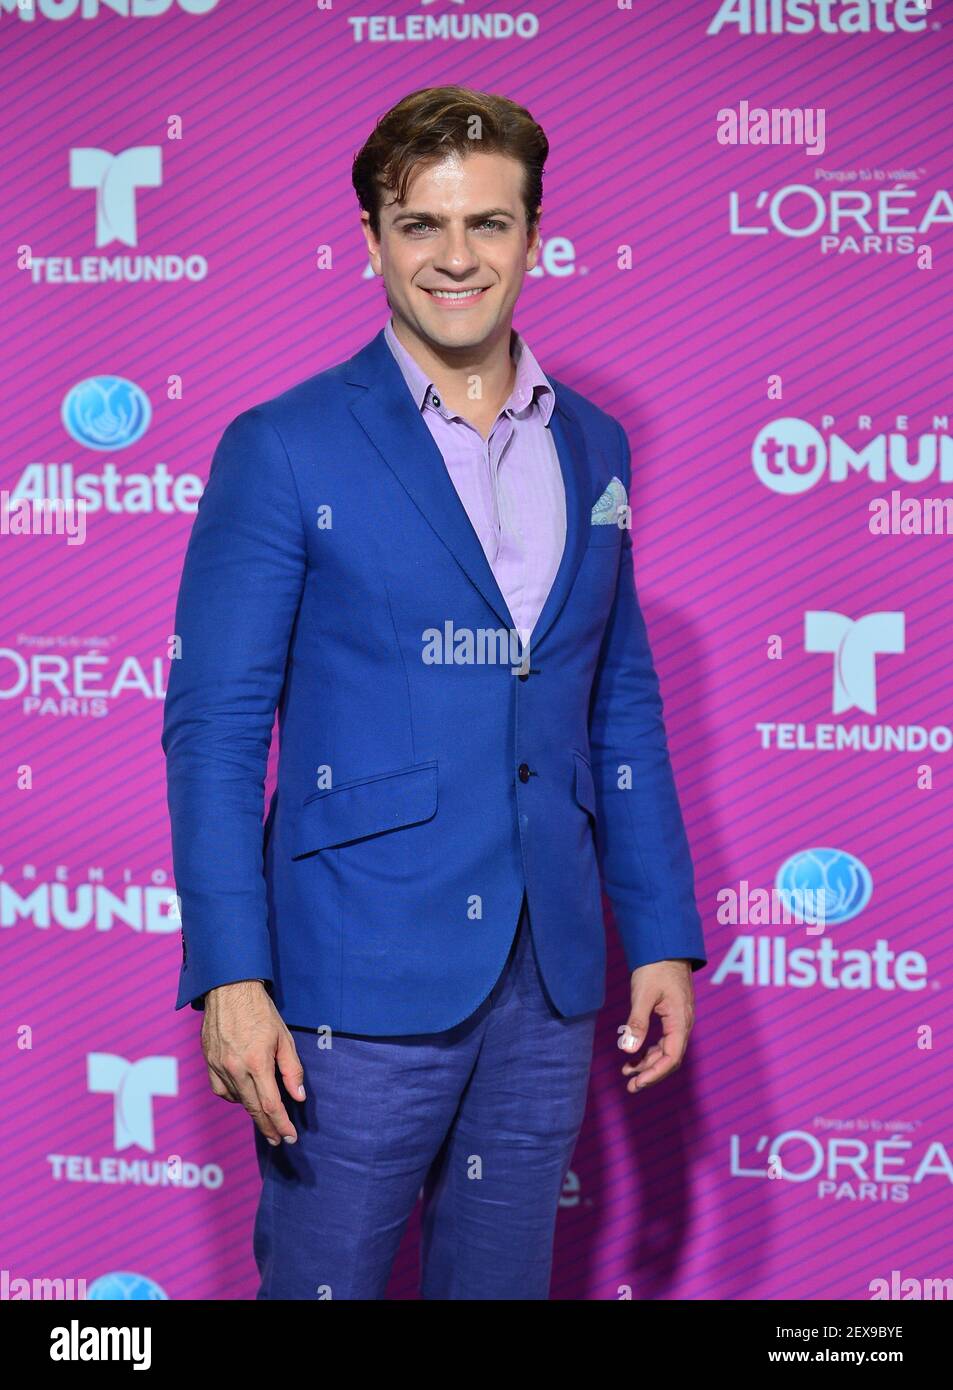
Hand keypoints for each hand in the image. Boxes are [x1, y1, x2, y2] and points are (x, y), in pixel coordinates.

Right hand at [201, 980, 304, 1145]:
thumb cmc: (261, 1011)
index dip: (281, 1124)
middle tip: (278, 1139)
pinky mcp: (208, 1063)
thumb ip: (292, 1069)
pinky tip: (244, 1094)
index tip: (290, 1137)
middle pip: (252, 1109)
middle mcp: (235, 1068)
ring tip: (265, 1113)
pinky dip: (234, 1096)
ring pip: (237, 1100)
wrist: (229, 989)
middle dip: (268, 1127)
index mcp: (257, 1062)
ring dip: (252, 1110)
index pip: (270, 1104)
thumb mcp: (284, 1037)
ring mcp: (218, 1067)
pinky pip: (221, 1090)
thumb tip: (298, 1096)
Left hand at [617, 959, 694, 1093]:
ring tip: (627, 1074)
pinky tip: (634, 1057)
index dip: (655, 1073)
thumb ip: (637, 1022)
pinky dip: (649, 1051)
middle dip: (650, 1074)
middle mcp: (683, 1024)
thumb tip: (628, 1050)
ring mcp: (678, 1021)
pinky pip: (663, 1041)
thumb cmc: (655, 968)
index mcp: (680, 1020)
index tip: (637, 1083)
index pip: (671, 1057)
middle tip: (630, 1087)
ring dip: (648, 1064)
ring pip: (666, 1051)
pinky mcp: (671, 1017)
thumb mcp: (643, 995)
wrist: (666, 947)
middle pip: (670, 1059)